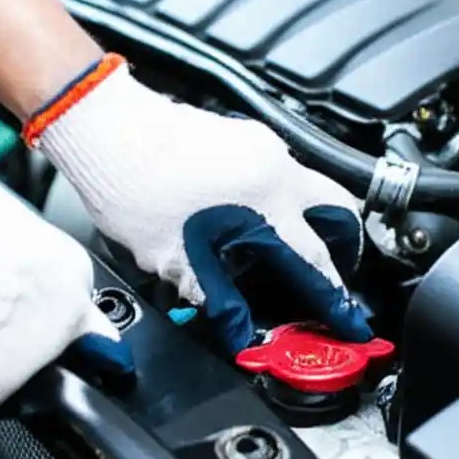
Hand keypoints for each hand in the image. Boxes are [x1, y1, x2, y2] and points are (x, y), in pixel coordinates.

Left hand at [23, 54, 370, 353]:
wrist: (106, 129)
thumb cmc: (133, 189)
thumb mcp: (175, 263)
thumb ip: (218, 299)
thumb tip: (238, 329)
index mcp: (267, 211)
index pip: (318, 265)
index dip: (337, 300)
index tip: (351, 320)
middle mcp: (278, 174)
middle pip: (342, 213)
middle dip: (344, 247)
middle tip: (331, 272)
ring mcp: (266, 148)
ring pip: (316, 186)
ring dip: (313, 219)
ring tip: (288, 246)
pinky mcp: (248, 134)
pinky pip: (286, 169)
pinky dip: (283, 196)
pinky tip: (251, 213)